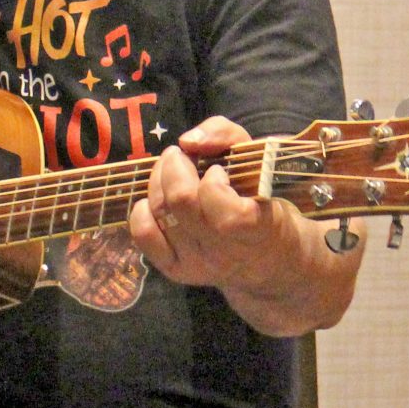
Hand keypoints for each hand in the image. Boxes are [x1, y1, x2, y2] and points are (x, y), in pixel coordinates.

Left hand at [127, 116, 307, 295]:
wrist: (266, 259)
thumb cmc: (262, 201)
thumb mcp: (258, 161)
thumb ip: (228, 137)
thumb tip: (189, 140)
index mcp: (255, 227)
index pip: (218, 201)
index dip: (212, 177)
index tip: (218, 170)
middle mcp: (225, 251)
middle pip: (179, 201)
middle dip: (175, 166)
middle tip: (181, 156)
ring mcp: (198, 264)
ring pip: (159, 211)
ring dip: (158, 181)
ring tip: (171, 172)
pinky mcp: (176, 271)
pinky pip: (144, 235)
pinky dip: (142, 210)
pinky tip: (157, 200)